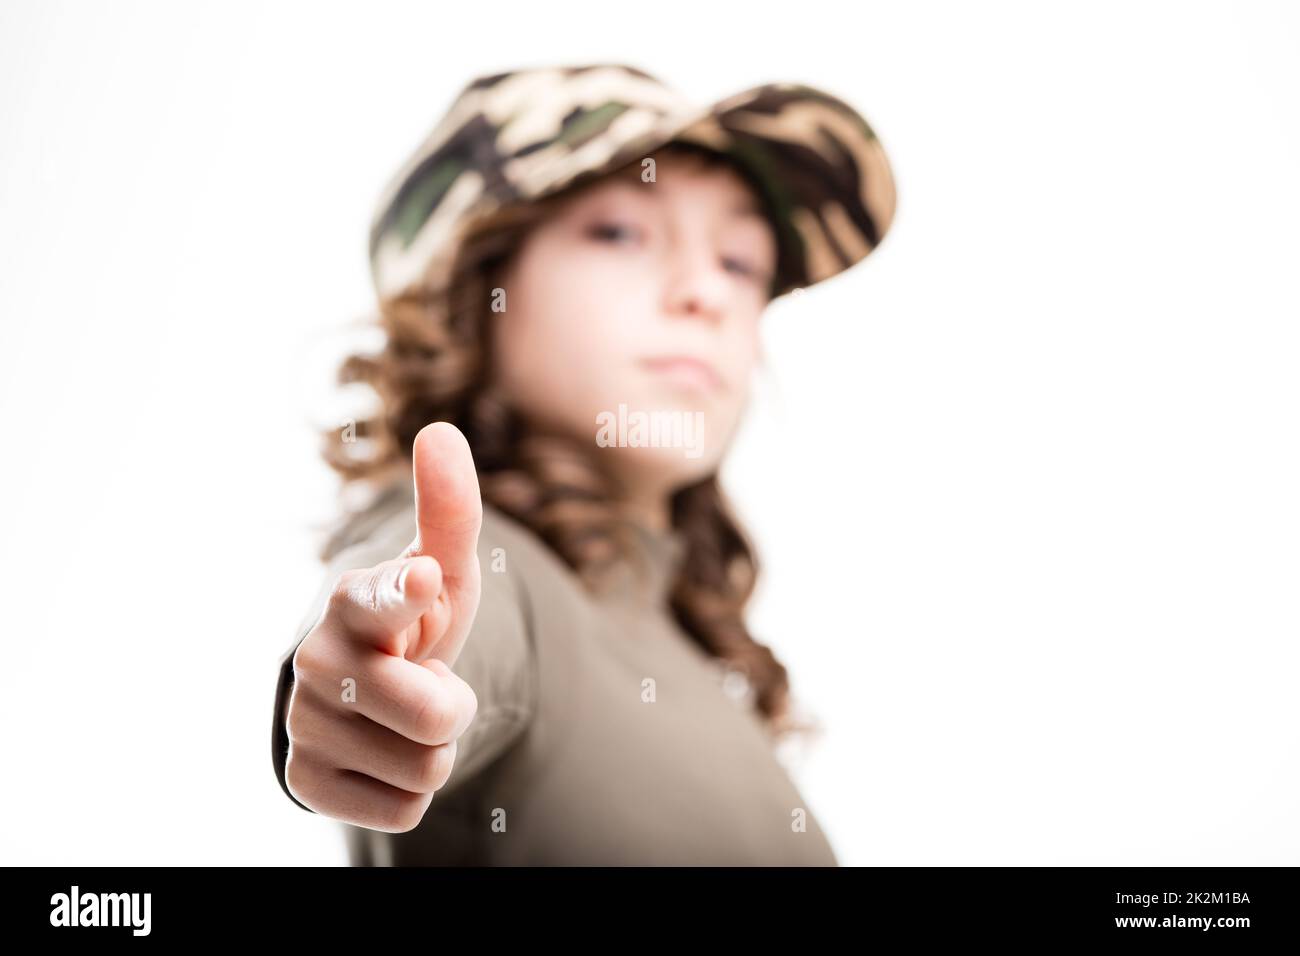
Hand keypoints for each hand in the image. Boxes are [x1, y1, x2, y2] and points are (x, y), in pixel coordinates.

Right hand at [284, 422, 483, 831]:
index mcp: (358, 601)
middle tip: (426, 686)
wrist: (366, 691)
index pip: (384, 600)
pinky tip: (383, 755)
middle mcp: (318, 660)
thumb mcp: (444, 572)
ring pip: (425, 771)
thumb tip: (440, 429)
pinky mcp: (305, 783)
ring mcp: (305, 724)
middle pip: (436, 717)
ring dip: (431, 751)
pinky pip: (403, 812)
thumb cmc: (414, 621)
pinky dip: (408, 792)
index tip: (423, 582)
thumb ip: (450, 511)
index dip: (407, 596)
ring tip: (402, 719)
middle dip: (453, 710)